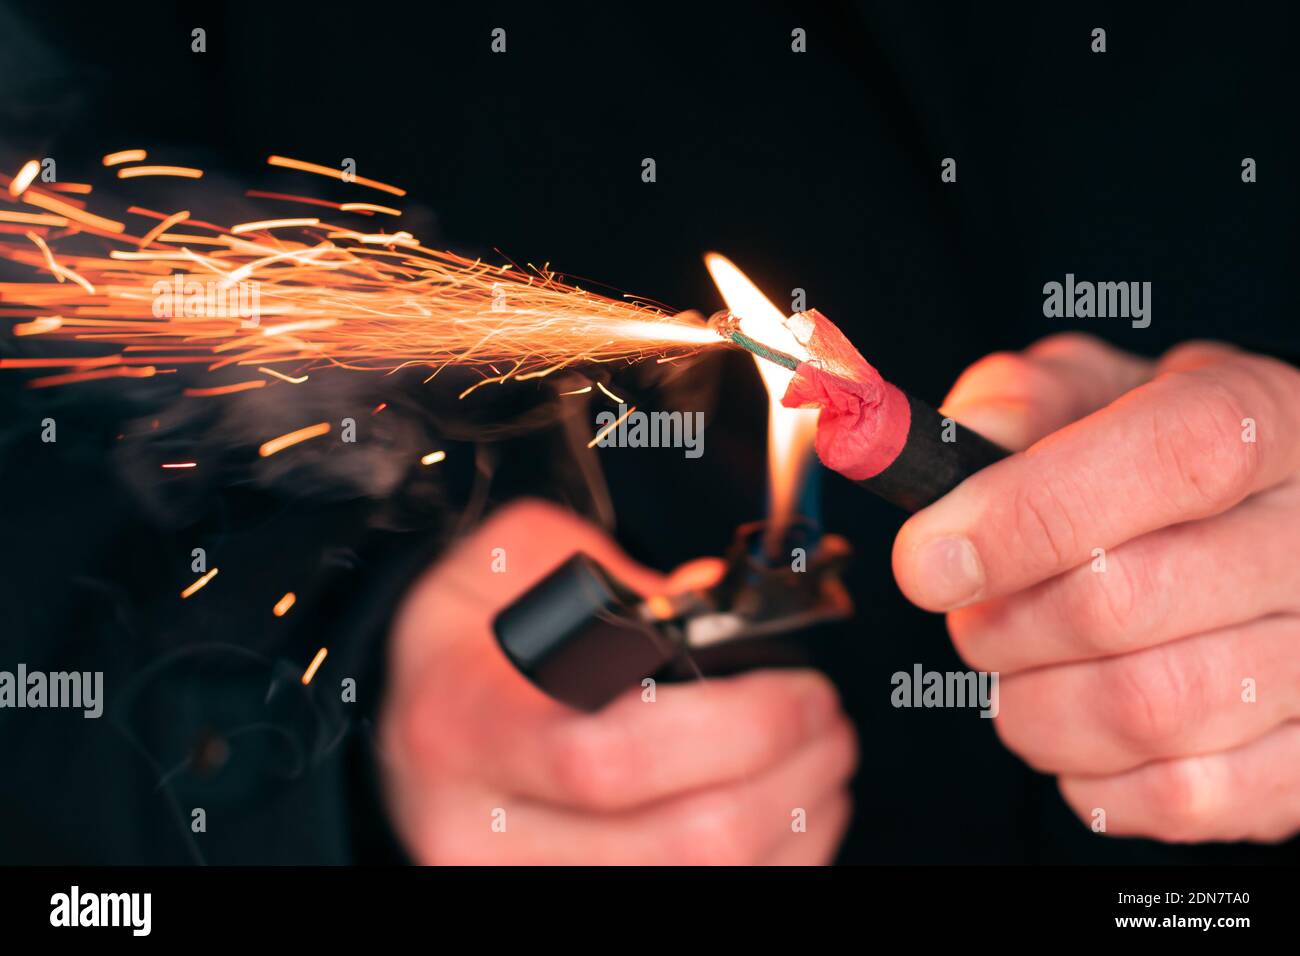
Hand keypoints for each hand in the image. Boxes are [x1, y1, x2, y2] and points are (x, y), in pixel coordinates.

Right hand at [380, 499, 856, 863]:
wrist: (400, 711)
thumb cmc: (461, 636)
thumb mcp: (513, 562)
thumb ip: (620, 575)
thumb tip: (723, 607)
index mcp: (466, 726)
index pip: (606, 758)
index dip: (736, 729)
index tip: (797, 687)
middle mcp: (480, 833)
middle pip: (682, 846)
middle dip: (792, 776)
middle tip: (826, 719)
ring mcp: (517, 887)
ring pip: (703, 892)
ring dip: (797, 828)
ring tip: (819, 766)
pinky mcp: (561, 909)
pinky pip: (698, 911)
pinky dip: (773, 867)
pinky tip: (788, 819)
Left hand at [892, 334, 1299, 841]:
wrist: (1240, 528)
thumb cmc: (1142, 457)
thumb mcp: (1085, 394)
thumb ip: (1015, 407)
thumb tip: (939, 481)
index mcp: (1261, 419)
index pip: (1170, 458)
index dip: (1028, 515)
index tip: (928, 560)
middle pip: (1127, 600)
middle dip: (1003, 621)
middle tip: (972, 612)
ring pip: (1145, 709)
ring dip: (1032, 702)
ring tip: (1017, 666)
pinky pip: (1178, 795)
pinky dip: (1088, 771)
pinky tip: (1074, 721)